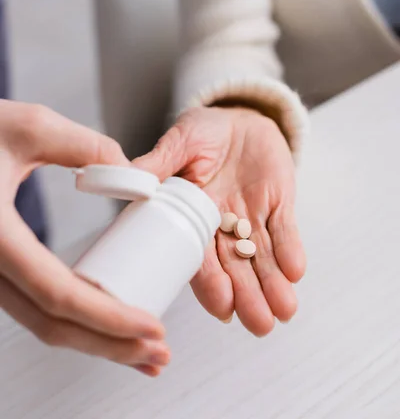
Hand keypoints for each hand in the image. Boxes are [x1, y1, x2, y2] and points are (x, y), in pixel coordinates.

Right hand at [0, 101, 168, 375]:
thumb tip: (134, 177)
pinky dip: (74, 320)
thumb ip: (87, 147)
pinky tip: (104, 319)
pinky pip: (36, 304)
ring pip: (42, 323)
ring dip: (95, 340)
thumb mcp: (30, 125)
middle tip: (157, 353)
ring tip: (141, 348)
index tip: (152, 327)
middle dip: (111, 345)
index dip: (110, 318)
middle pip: (53, 325)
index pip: (59, 294)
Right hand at [134, 106, 305, 336]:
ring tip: (284, 310)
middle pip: (235, 267)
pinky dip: (291, 250)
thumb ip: (159, 161)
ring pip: (263, 258)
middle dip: (248, 296)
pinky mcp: (279, 205)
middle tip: (260, 324)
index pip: (199, 257)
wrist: (240, 118)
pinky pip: (285, 230)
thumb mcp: (180, 141)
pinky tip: (296, 271)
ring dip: (273, 284)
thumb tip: (130, 175)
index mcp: (192, 216)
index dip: (210, 281)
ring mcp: (252, 218)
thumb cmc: (203, 131)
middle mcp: (222, 226)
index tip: (221, 305)